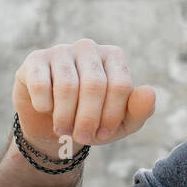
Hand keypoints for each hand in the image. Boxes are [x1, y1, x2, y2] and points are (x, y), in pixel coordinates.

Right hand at [13, 39, 156, 150]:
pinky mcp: (36, 59)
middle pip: (94, 85)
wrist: (53, 123)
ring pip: (67, 86)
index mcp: (114, 57)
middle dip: (89, 119)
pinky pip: (40, 83)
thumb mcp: (121, 123)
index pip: (120, 85)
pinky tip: (46, 110)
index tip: (104, 134)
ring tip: (64, 130)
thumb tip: (150, 92)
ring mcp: (61, 50)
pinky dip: (44, 104)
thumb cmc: (93, 119)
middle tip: (82, 138)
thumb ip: (140, 110)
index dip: (112, 115)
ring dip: (65, 116)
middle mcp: (89, 48)